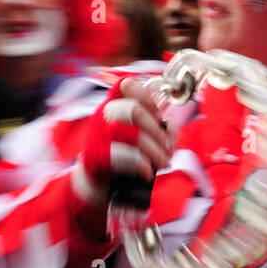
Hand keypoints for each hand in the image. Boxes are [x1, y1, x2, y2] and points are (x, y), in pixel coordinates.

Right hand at [76, 78, 174, 200]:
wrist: (99, 182)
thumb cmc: (124, 154)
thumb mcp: (142, 136)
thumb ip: (160, 128)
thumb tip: (171, 129)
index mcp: (114, 104)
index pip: (125, 84)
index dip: (147, 98)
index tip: (158, 116)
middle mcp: (103, 115)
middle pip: (134, 110)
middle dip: (158, 131)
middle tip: (167, 147)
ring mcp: (97, 135)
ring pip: (133, 135)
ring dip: (155, 151)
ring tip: (163, 162)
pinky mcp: (95, 156)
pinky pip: (123, 156)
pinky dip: (142, 165)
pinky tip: (147, 172)